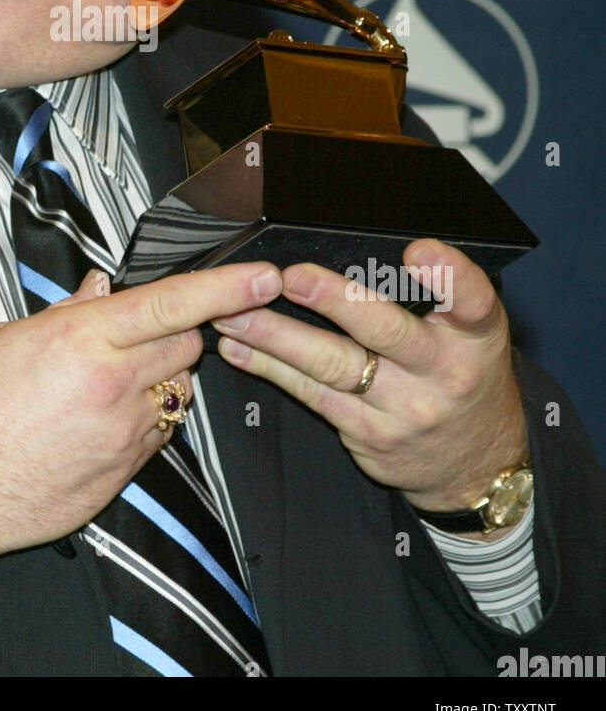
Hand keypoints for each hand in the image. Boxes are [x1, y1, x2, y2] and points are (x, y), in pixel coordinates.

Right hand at [0, 260, 282, 567]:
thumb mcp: (8, 338)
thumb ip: (67, 312)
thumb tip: (101, 289)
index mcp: (83, 341)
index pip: (174, 304)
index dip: (227, 287)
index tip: (263, 277)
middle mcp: (113, 385)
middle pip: (187, 344)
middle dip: (178, 330)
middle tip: (140, 332)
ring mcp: (125, 432)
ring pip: (179, 389)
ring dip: (162, 375)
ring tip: (112, 379)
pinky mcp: (126, 470)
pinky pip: (161, 430)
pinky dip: (147, 416)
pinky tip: (105, 417)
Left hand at [212, 239, 527, 517]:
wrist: (475, 464)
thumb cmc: (461, 374)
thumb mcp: (469, 331)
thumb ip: (432, 294)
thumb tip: (357, 246)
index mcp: (474, 335)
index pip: (470, 299)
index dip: (447, 274)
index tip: (416, 251)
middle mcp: (442, 372)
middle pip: (385, 330)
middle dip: (333, 300)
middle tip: (291, 278)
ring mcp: (403, 408)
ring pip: (332, 365)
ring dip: (277, 335)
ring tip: (236, 312)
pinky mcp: (368, 434)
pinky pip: (312, 395)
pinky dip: (270, 368)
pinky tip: (241, 349)